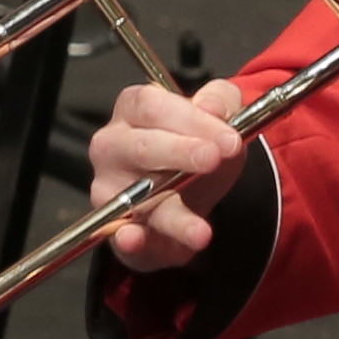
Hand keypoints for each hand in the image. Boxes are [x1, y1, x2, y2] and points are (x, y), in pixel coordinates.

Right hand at [93, 77, 253, 272]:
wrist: (192, 198)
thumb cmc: (196, 147)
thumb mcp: (217, 118)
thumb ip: (221, 100)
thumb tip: (212, 106)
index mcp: (133, 109)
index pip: (154, 106)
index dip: (192, 120)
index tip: (229, 138)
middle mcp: (112, 146)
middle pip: (142, 146)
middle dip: (180, 153)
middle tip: (214, 158)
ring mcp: (110, 189)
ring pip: (139, 199)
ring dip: (172, 215)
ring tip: (201, 230)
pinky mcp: (116, 228)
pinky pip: (122, 235)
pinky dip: (128, 238)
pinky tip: (134, 238)